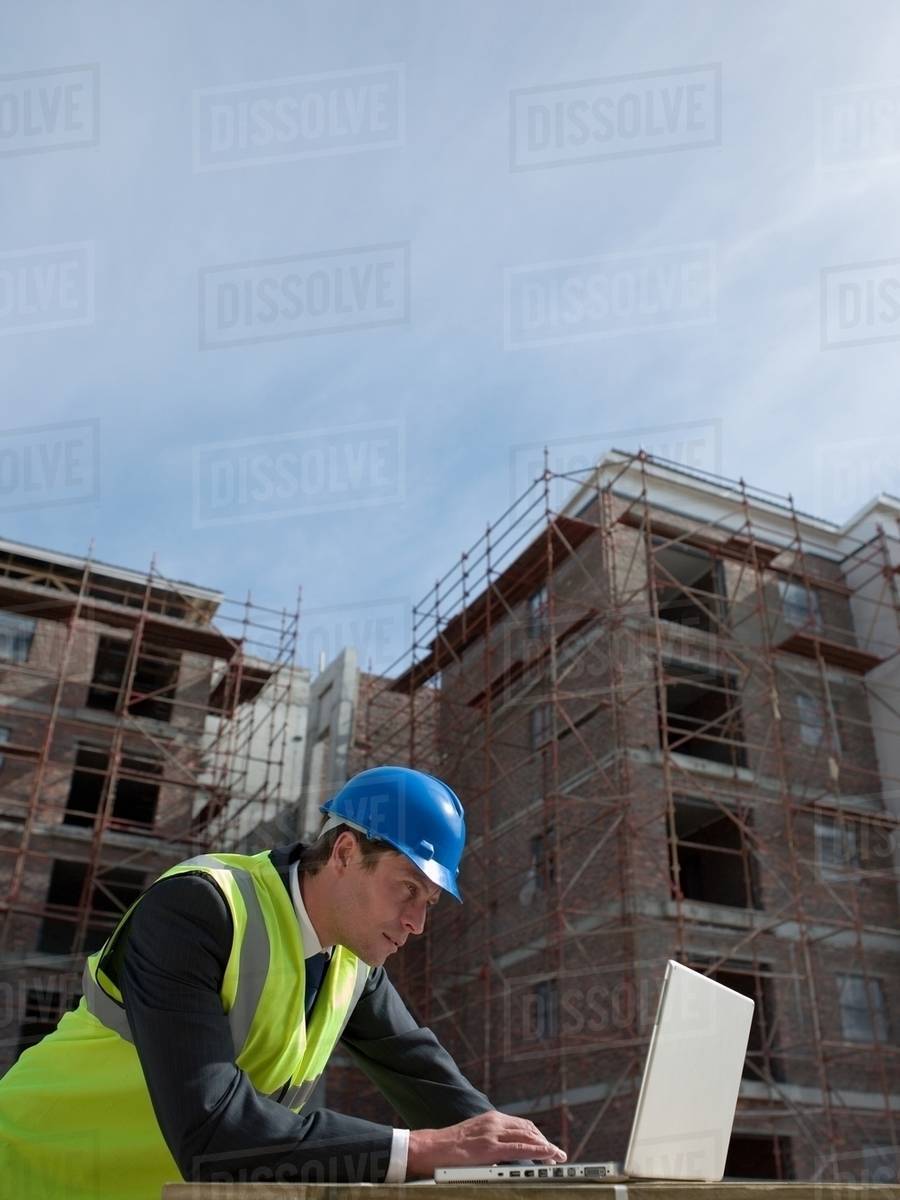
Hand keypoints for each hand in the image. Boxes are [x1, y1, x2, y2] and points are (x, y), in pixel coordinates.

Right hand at [406, 1111, 565, 1178]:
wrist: (431, 1148)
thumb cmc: (450, 1146)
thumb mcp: (474, 1135)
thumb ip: (490, 1138)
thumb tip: (505, 1150)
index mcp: (491, 1118)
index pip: (521, 1124)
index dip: (538, 1135)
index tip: (548, 1144)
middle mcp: (494, 1122)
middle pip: (528, 1129)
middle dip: (545, 1141)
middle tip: (557, 1154)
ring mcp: (493, 1134)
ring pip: (528, 1136)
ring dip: (546, 1146)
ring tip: (557, 1157)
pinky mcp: (489, 1148)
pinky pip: (519, 1148)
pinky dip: (537, 1150)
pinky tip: (547, 1155)